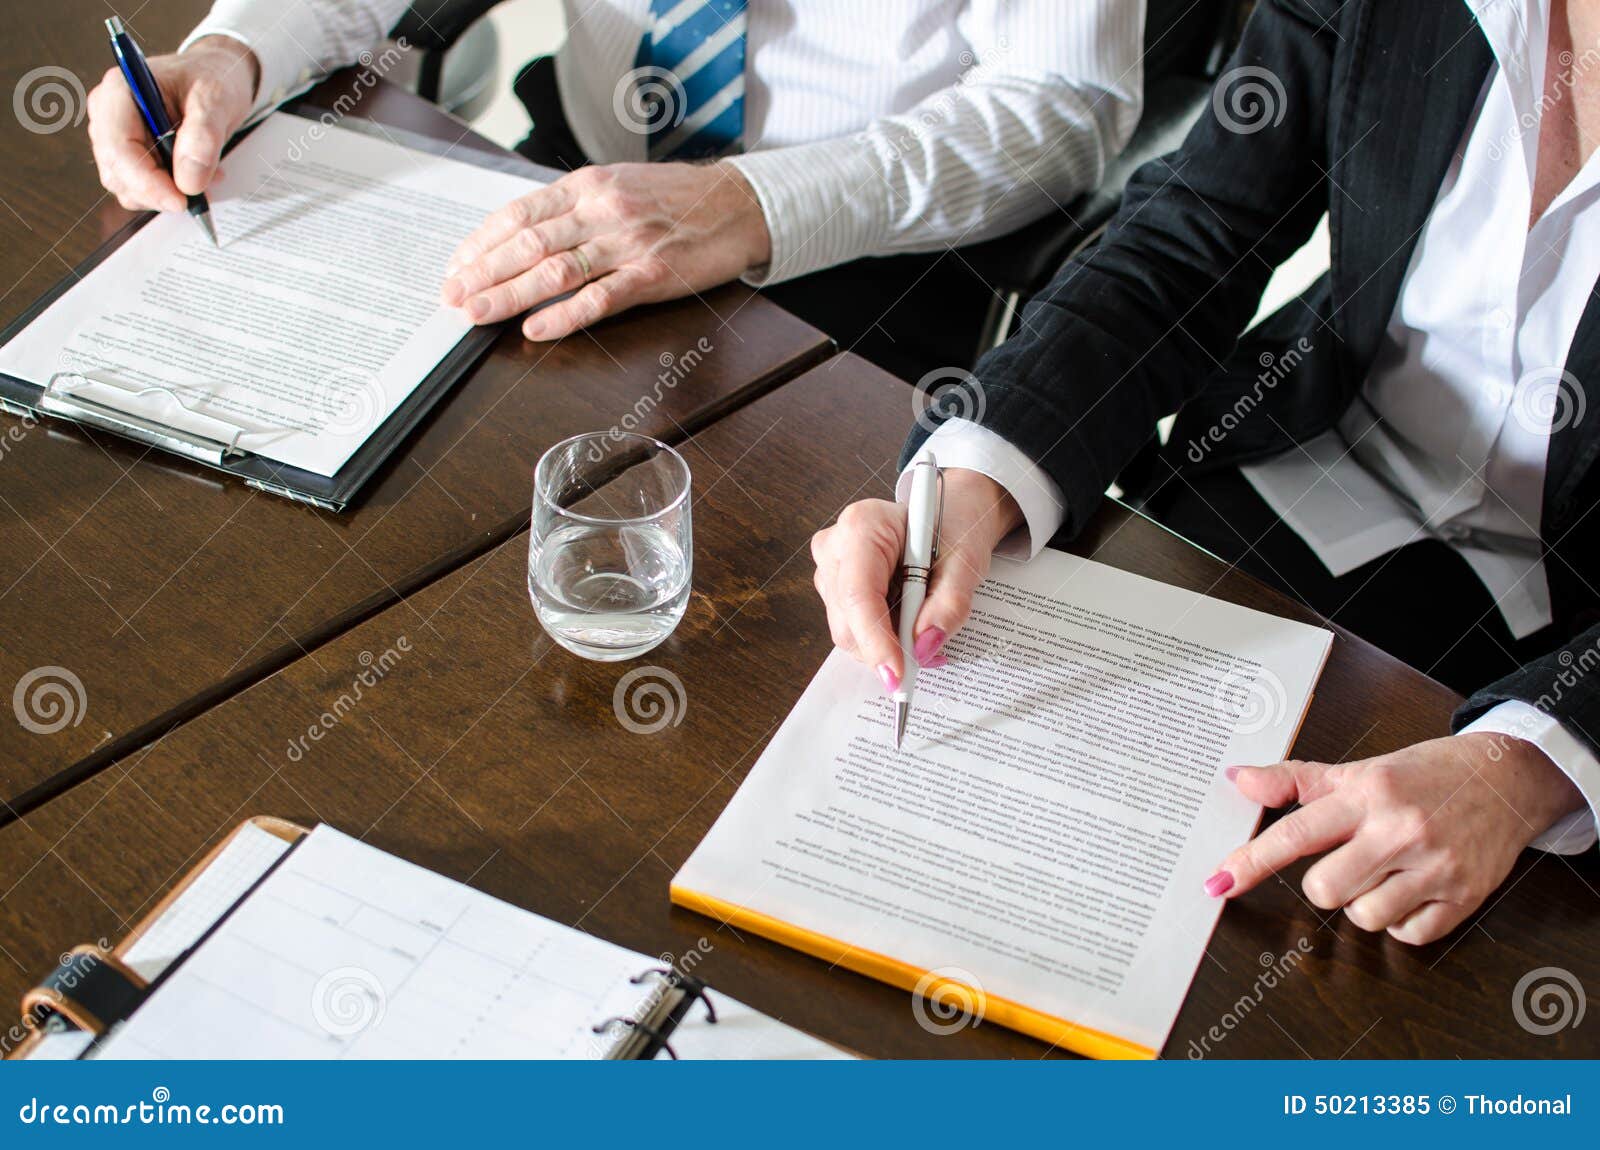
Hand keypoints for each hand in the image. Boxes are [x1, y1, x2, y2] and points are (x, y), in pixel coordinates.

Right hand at [86, 35, 257, 211]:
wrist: (216, 77)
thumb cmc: (212, 78)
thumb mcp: (216, 99)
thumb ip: (203, 137)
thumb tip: (188, 182)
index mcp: (120, 91)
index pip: (119, 148)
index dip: (147, 182)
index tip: (180, 201)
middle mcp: (108, 115)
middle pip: (118, 173)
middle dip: (159, 191)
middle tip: (203, 189)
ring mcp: (114, 138)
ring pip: (127, 187)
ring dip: (167, 193)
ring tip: (206, 173)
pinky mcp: (129, 156)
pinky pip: (141, 189)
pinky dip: (169, 192)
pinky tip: (196, 175)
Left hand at [440, 161, 770, 339]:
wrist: (738, 203)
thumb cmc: (677, 199)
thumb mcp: (618, 184)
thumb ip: (573, 206)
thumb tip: (525, 235)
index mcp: (587, 185)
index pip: (519, 214)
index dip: (481, 242)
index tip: (456, 267)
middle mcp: (602, 209)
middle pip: (528, 244)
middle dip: (483, 273)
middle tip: (453, 297)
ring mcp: (627, 243)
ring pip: (554, 270)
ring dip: (509, 295)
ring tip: (479, 315)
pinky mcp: (652, 276)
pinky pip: (599, 299)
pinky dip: (563, 316)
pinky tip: (536, 329)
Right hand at [809, 469, 1022, 692]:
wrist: (949, 512)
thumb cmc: (955, 526)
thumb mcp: (966, 563)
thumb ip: (949, 605)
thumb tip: (923, 648)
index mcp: (863, 525)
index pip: (858, 594)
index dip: (876, 641)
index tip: (899, 674)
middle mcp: (836, 545)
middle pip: (847, 620)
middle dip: (885, 648)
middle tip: (926, 657)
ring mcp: (830, 566)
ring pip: (846, 630)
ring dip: (885, 643)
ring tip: (923, 629)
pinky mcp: (834, 585)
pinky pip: (851, 626)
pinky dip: (881, 636)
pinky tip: (906, 621)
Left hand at [1208, 732, 1585, 943]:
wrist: (1505, 779)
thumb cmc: (1422, 775)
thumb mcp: (1359, 770)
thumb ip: (1296, 781)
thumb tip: (1238, 779)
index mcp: (1367, 794)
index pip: (1294, 833)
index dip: (1252, 861)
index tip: (1218, 882)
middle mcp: (1399, 830)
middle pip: (1325, 889)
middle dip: (1326, 885)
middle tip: (1349, 861)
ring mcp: (1436, 866)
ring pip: (1365, 917)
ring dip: (1365, 903)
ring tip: (1386, 871)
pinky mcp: (1466, 896)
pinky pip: (1408, 934)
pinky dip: (1402, 921)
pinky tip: (1412, 889)